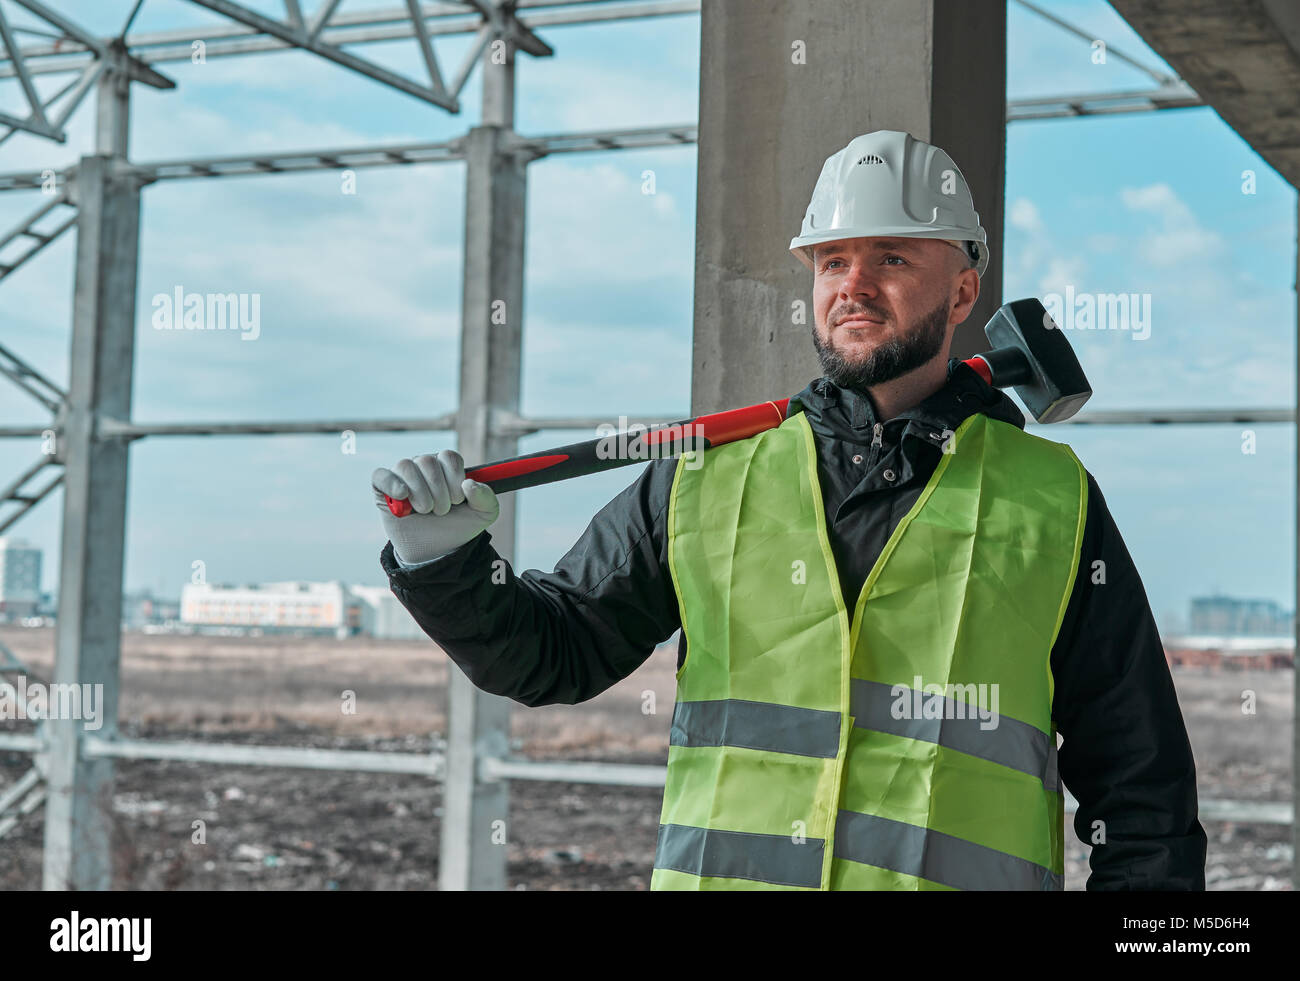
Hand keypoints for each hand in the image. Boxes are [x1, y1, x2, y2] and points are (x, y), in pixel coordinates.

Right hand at [371, 450, 499, 564]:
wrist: (436, 550)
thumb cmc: (458, 526)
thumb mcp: (484, 515)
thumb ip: (486, 497)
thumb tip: (469, 483)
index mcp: (445, 467)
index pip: (449, 456)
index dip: (454, 478)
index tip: (459, 500)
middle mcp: (423, 466)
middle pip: (428, 462)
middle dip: (439, 491)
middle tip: (442, 511)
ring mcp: (402, 476)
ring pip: (406, 466)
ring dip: (420, 492)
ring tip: (425, 510)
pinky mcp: (383, 489)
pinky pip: (381, 475)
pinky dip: (392, 483)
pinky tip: (402, 496)